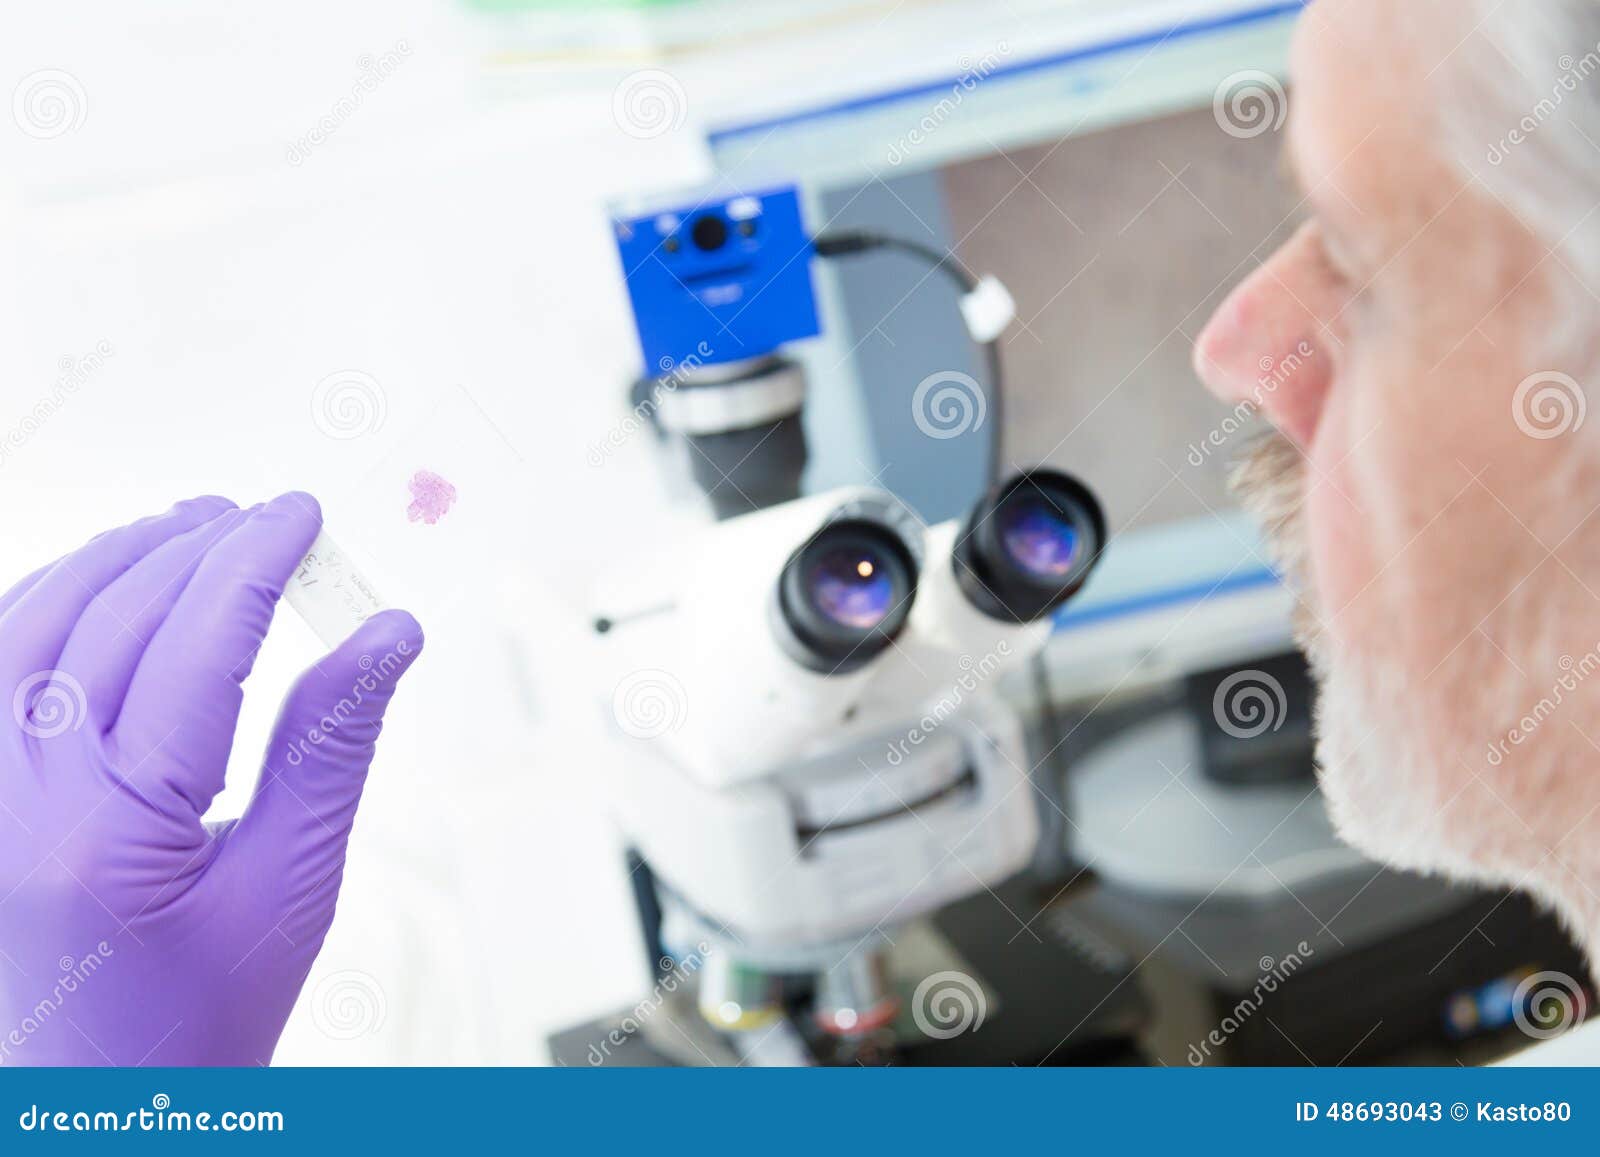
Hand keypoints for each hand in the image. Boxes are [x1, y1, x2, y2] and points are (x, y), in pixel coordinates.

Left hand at [0, 493, 422, 1065]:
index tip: (300, 518)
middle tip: (263, 520)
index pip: (193, 645)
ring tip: (186, 531)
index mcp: (108, 835)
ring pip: (25, 625)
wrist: (90, 1114)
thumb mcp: (288, 892)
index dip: (255, 562)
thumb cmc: (186, 1031)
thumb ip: (328, 747)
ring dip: (111, 561)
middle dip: (193, 549)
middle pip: (107, 617)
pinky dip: (39, 604)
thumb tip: (383, 637)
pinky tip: (92, 585)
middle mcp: (13, 805)